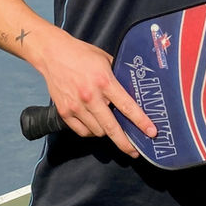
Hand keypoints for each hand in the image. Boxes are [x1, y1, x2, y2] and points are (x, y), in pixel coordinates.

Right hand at [35, 28, 155, 157]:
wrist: (53, 54)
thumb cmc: (82, 54)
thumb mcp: (105, 60)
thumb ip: (118, 76)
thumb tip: (132, 90)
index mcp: (104, 81)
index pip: (127, 106)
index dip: (141, 122)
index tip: (152, 132)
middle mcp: (90, 96)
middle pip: (111, 127)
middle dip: (125, 143)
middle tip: (135, 151)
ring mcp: (76, 106)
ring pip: (97, 131)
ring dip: (107, 132)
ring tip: (112, 128)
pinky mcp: (64, 112)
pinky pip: (83, 131)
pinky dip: (91, 131)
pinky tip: (96, 125)